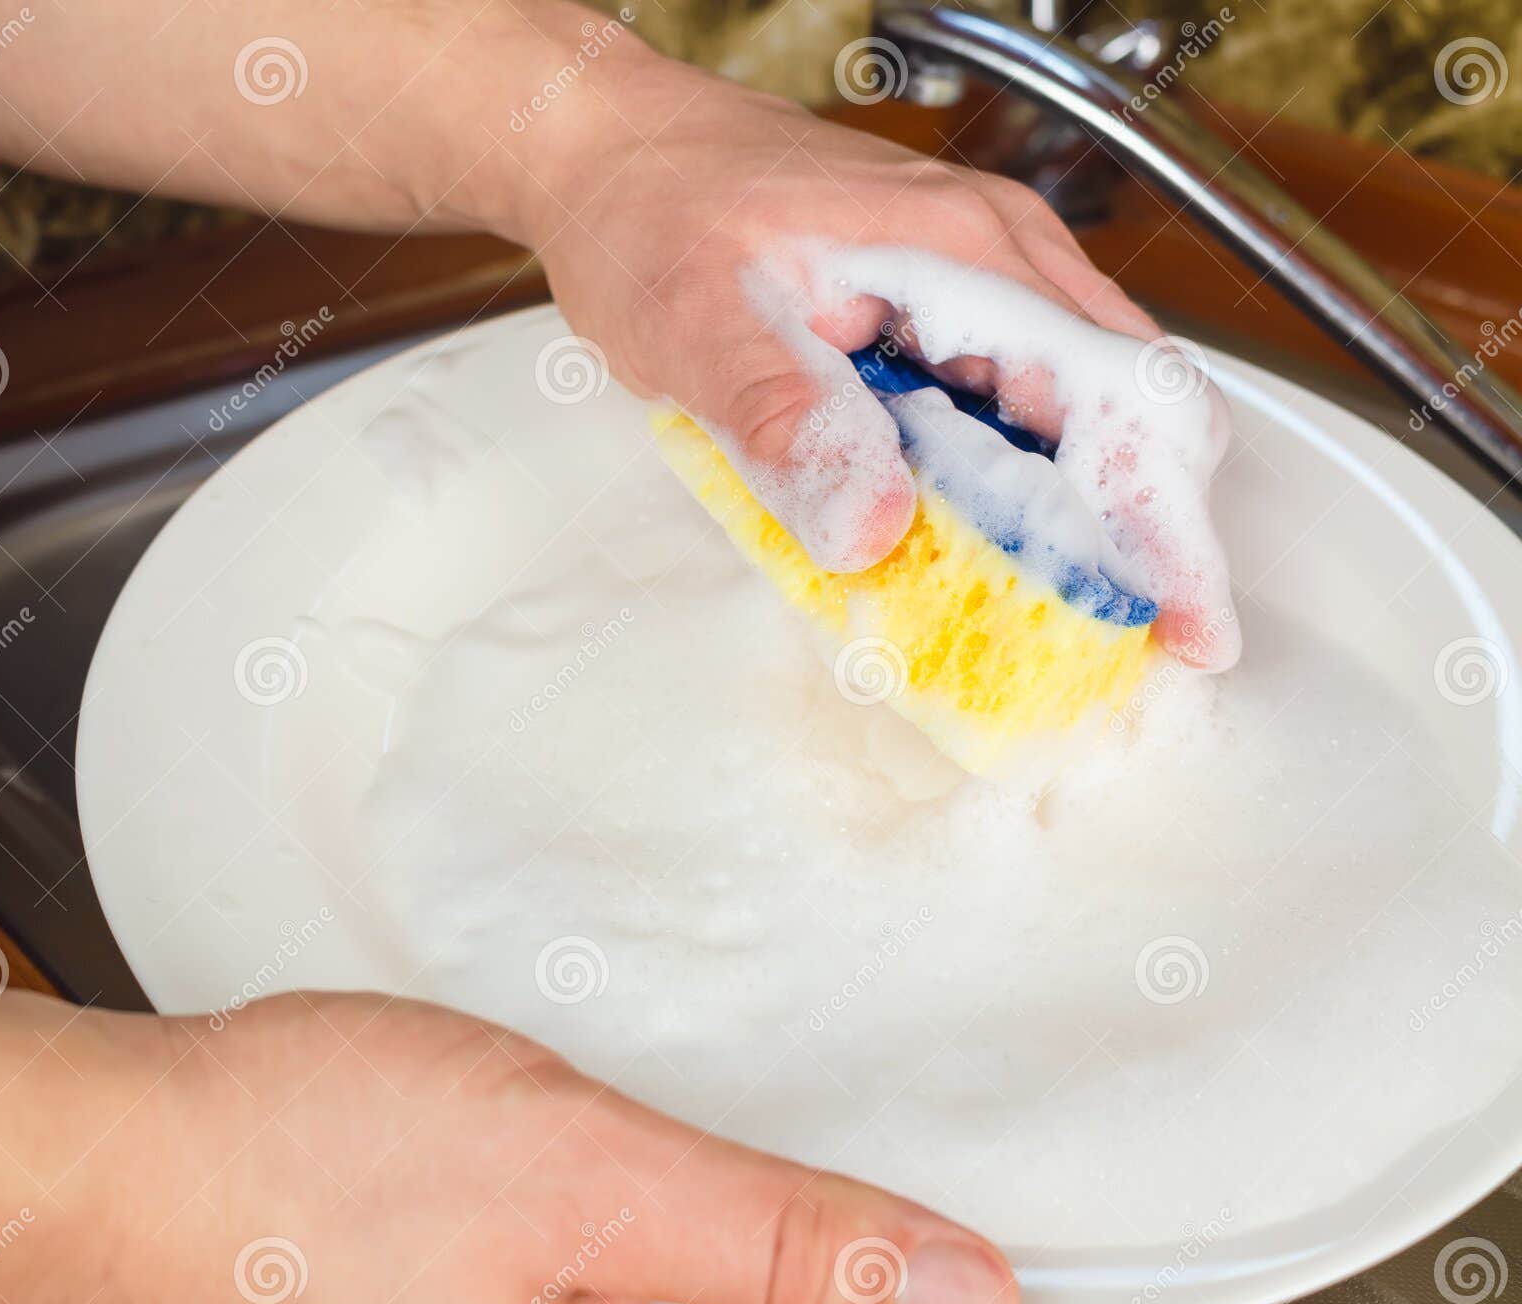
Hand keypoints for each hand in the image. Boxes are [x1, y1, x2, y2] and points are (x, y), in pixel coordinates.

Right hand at [0, 989, 1016, 1303]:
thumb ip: (791, 1248)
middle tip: (669, 1135)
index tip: (902, 1171)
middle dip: (745, 1241)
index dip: (894, 1263)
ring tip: (562, 1157)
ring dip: (648, 1237)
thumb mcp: (589, 1177)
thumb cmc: (295, 1169)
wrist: (97, 1162)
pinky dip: (575, 1256)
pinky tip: (512, 1195)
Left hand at [527, 55, 1237, 670]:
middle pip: (1137, 415)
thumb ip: (790, 422)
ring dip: (1094, 523)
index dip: (1166, 525)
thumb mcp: (705, 327)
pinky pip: (1031, 413)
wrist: (616, 157)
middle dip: (1152, 537)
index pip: (1121, 399)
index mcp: (971, 258)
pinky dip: (1036, 491)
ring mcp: (987, 291)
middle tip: (1137, 643)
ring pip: (1091, 420)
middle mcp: (1005, 267)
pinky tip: (997, 547)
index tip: (1190, 625)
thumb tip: (873, 529)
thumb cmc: (659, 216)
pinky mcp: (955, 321)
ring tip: (1073, 615)